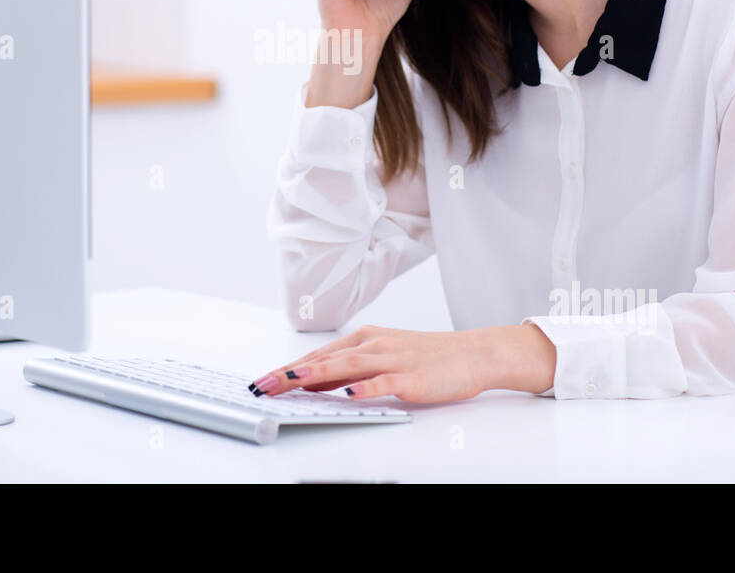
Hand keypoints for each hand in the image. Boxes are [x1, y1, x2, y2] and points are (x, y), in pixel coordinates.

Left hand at [247, 323, 555, 403]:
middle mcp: (373, 345)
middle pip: (324, 360)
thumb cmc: (428, 357)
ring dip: (315, 374)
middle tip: (261, 386)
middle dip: (289, 374)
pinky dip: (365, 387)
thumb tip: (315, 382)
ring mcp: (392, 360)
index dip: (286, 369)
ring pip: (347, 366)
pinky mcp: (412, 377)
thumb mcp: (382, 358)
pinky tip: (348, 394)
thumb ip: (350, 370)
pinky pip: (384, 382)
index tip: (260, 382)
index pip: (317, 356)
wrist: (473, 353)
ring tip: (290, 382)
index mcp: (364, 340)